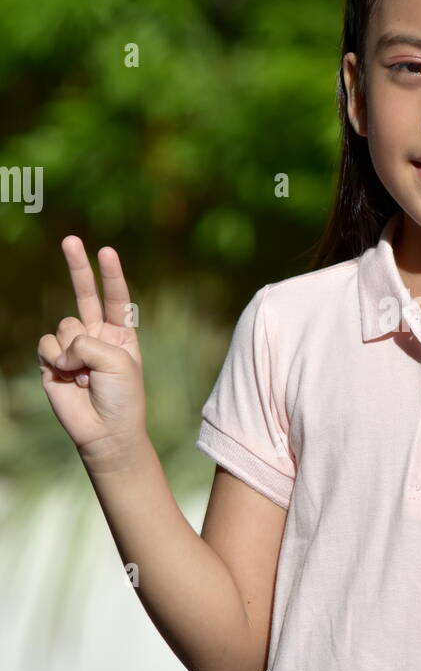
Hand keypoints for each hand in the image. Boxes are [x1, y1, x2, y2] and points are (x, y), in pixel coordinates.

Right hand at [37, 237, 147, 467]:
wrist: (105, 431)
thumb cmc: (122, 396)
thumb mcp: (118, 361)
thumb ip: (89, 341)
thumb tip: (61, 346)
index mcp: (121, 333)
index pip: (116, 297)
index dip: (111, 274)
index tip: (106, 251)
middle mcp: (96, 334)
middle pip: (84, 293)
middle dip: (77, 266)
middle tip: (70, 239)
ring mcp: (73, 347)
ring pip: (65, 325)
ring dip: (75, 351)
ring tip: (85, 375)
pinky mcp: (52, 361)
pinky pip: (48, 344)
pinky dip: (58, 359)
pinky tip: (68, 378)